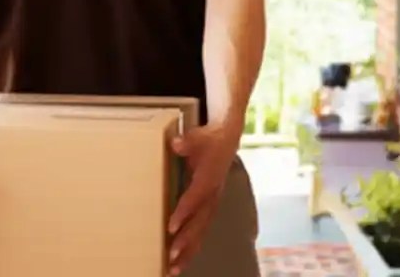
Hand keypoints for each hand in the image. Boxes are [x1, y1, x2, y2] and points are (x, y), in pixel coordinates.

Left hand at [167, 121, 240, 275]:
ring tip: (173, 269)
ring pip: (201, 231)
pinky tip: (181, 262)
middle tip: (171, 257)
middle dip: (186, 240)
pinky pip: (201, 230)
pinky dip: (191, 247)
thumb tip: (177, 144)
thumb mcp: (197, 136)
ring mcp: (212, 202)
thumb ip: (187, 142)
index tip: (171, 227)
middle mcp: (213, 194)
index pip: (196, 197)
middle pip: (200, 221)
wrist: (228, 139)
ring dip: (188, 251)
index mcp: (209, 177)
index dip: (184, 211)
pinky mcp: (209, 207)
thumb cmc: (209, 139)